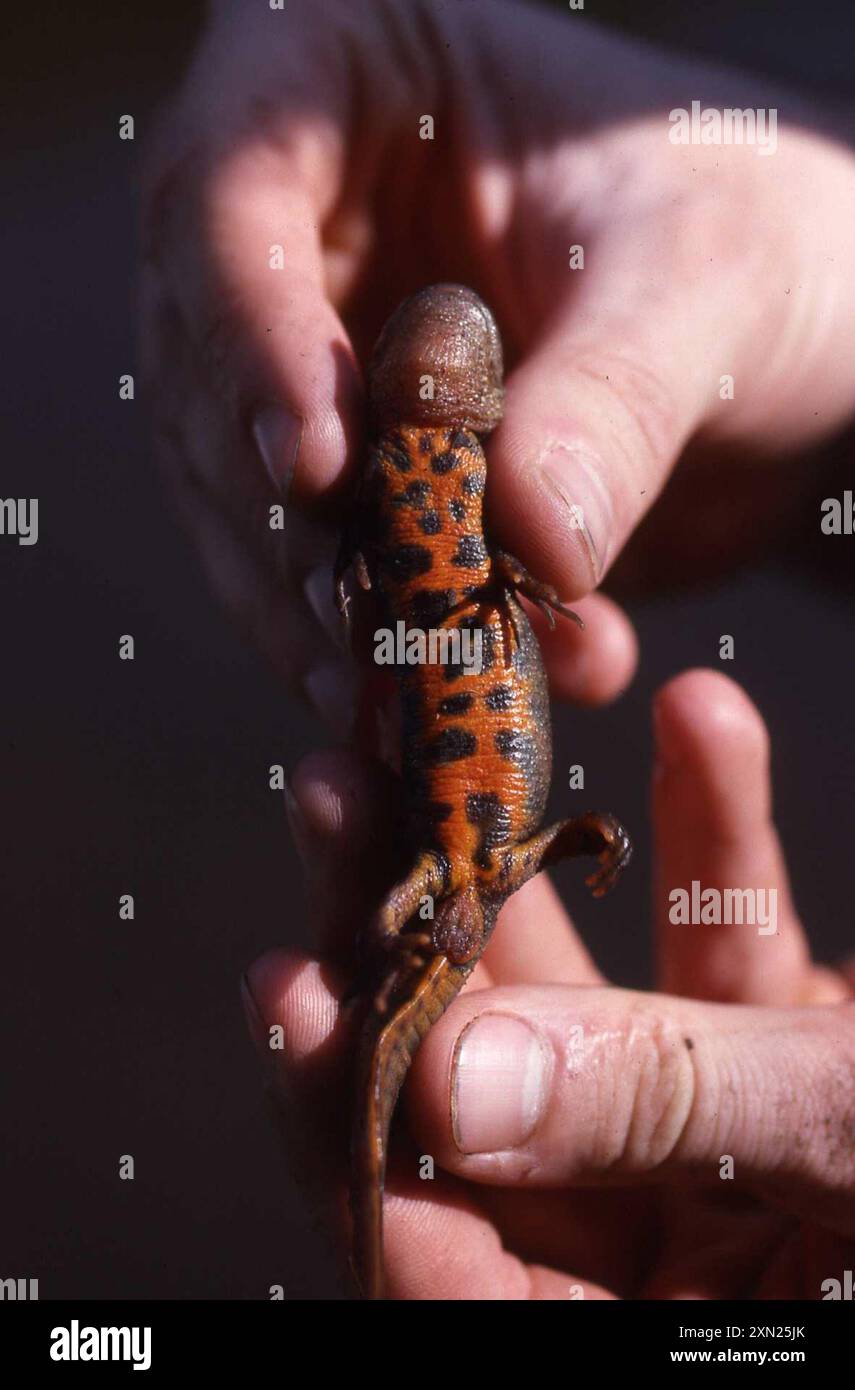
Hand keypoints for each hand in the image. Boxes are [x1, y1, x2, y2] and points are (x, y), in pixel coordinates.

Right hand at [141, 0, 854, 727]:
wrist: (802, 331)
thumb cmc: (761, 235)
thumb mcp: (708, 282)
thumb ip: (615, 397)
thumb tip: (527, 542)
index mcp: (342, 77)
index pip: (230, 198)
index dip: (253, 337)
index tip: (318, 469)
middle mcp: (296, 221)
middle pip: (211, 373)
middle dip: (287, 517)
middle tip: (365, 626)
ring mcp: (312, 353)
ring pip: (244, 496)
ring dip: (326, 607)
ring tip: (421, 688)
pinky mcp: (353, 473)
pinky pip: (321, 566)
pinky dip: (377, 643)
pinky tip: (451, 700)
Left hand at [241, 669, 853, 1298]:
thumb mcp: (847, 1142)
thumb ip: (666, 1110)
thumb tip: (453, 1072)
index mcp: (633, 1325)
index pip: (445, 1255)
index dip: (363, 1134)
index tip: (296, 995)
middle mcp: (652, 1251)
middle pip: (485, 1096)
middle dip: (416, 942)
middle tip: (330, 802)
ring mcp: (712, 1150)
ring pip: (588, 1002)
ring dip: (539, 855)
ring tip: (472, 716)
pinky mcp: (786, 1055)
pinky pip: (726, 946)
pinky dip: (714, 841)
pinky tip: (698, 717)